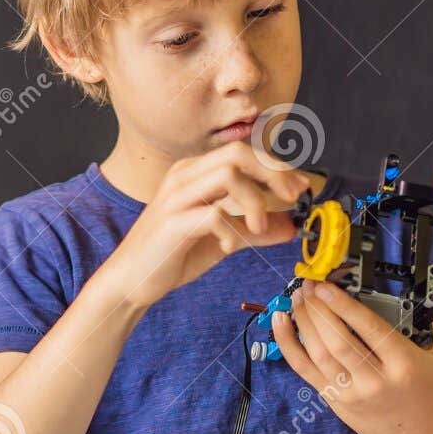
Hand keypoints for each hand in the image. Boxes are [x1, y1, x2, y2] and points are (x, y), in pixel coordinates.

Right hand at [96, 143, 317, 310]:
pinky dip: (231, 229)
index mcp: (195, 172)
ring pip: (227, 174)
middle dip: (274, 173)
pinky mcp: (172, 223)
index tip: (301, 188)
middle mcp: (184, 176)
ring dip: (254, 201)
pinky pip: (212, 214)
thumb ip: (255, 230)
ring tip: (258, 228)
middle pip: (239, 154)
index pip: (244, 153)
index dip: (278, 168)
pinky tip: (229, 245)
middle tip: (292, 198)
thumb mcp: (224, 238)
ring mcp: (176, 197)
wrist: (131, 280)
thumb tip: (292, 227)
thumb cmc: (174, 255)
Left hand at [270, 278, 432, 433]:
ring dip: (304, 321)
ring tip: (297, 295)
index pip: (370, 331)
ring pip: (319, 353)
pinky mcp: (332, 398)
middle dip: (319, 309)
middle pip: (339, 342)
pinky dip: (288, 344)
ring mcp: (349, 392)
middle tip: (308, 284)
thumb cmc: (430, 391)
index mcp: (403, 365)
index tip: (326, 286)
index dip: (344, 307)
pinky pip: (304, 369)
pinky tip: (280, 321)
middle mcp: (374, 381)